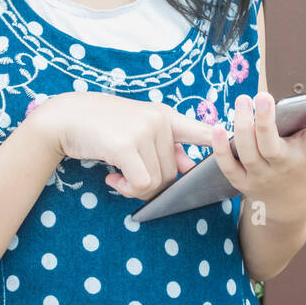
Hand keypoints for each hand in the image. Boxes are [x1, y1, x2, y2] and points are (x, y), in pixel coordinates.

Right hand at [29, 92, 218, 200]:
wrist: (65, 117)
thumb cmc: (101, 126)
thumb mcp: (136, 130)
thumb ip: (163, 146)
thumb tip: (187, 168)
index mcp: (164, 115)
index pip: (201, 130)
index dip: (220, 142)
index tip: (240, 146)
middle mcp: (158, 119)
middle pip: (173, 173)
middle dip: (152, 182)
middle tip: (125, 176)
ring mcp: (143, 130)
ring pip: (157, 181)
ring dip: (135, 187)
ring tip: (117, 174)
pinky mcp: (125, 145)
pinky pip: (141, 183)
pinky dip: (126, 189)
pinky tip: (110, 177)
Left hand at [211, 73, 305, 222]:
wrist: (288, 209)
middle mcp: (285, 165)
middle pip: (273, 147)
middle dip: (266, 122)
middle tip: (263, 95)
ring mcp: (262, 175)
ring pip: (248, 152)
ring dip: (241, 127)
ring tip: (242, 99)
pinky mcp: (241, 180)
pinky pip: (228, 165)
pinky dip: (218, 149)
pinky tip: (215, 127)